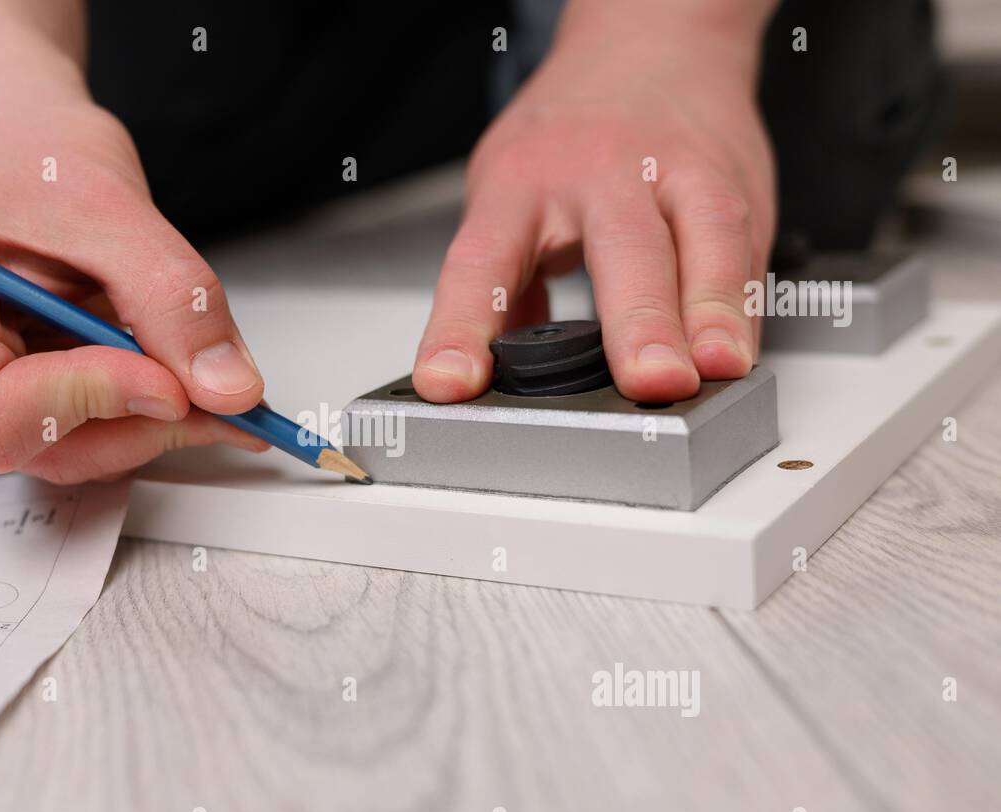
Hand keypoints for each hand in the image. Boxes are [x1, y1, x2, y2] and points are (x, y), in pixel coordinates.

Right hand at [0, 86, 267, 482]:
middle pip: (44, 447)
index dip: (93, 403)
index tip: (173, 379)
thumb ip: (169, 297)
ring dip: (159, 422)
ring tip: (215, 373)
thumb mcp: (109, 206)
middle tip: (229, 391)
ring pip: (80, 451)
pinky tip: (191, 376)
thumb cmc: (31, 151)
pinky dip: (155, 413)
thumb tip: (230, 390)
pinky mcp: (26, 399)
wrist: (21, 137)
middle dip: (144, 422)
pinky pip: (95, 432)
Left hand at [413, 6, 775, 402]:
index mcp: (521, 183)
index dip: (461, 328)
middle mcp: (601, 171)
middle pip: (620, 248)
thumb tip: (489, 377)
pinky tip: (737, 352)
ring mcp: (677, 173)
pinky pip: (746, 251)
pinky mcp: (737, 186)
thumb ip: (504, 289)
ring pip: (703, 240)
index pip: (479, 262)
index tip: (450, 382)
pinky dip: (742, 309)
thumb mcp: (506, 196)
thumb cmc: (568, 134)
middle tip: (646, 381)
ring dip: (710, 314)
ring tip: (712, 370)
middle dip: (636, 321)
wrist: (650, 42)